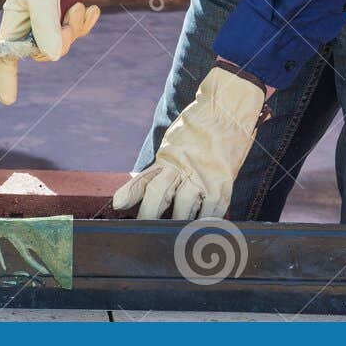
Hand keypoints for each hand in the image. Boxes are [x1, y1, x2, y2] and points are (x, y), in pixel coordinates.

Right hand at [0, 0, 104, 104]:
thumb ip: (46, 27)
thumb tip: (55, 57)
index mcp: (14, 23)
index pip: (6, 56)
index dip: (6, 78)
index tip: (9, 100)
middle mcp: (29, 24)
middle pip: (47, 51)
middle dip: (63, 37)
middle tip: (71, 14)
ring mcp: (48, 19)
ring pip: (65, 41)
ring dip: (77, 26)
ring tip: (81, 6)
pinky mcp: (63, 11)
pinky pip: (76, 29)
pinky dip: (85, 21)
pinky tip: (93, 9)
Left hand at [112, 66, 264, 219]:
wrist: (228, 108)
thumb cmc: (200, 127)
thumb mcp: (176, 142)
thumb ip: (165, 165)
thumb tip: (148, 187)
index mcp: (167, 156)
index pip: (144, 179)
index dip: (130, 194)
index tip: (118, 206)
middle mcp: (181, 165)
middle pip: (159, 195)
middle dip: (150, 217)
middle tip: (145, 233)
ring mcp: (202, 174)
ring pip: (183, 207)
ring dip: (178, 224)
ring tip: (174, 238)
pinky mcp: (222, 182)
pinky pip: (211, 210)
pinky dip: (205, 223)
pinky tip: (200, 232)